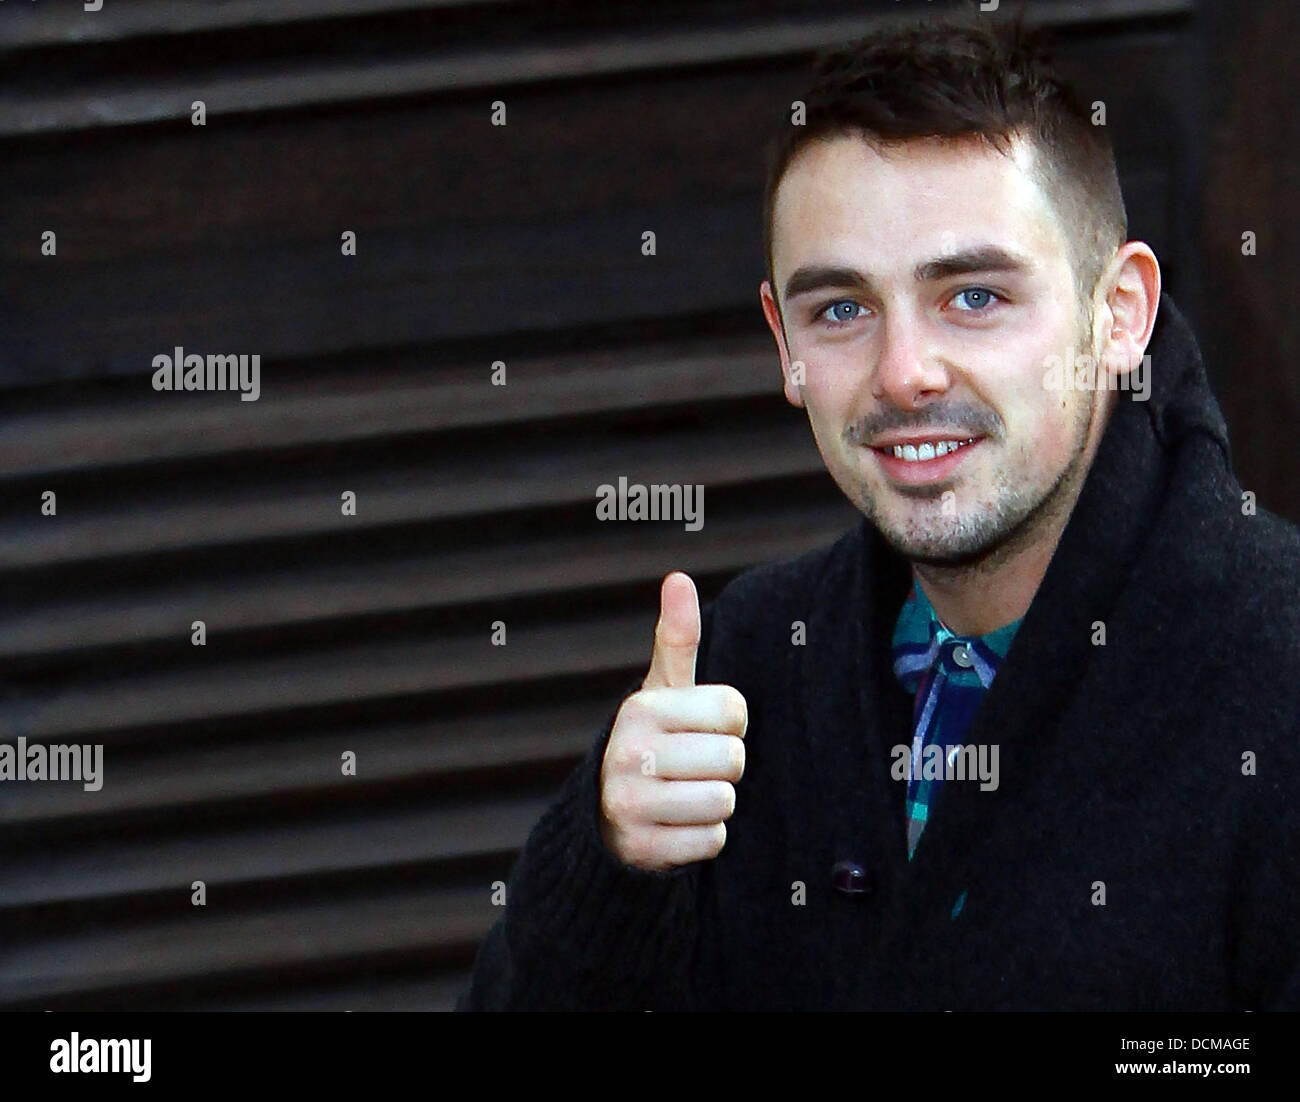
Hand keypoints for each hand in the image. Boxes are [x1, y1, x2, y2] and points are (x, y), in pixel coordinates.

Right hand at [598, 572, 747, 869]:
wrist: (605, 816)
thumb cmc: (652, 742)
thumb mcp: (661, 691)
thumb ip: (677, 638)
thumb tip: (678, 577)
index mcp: (641, 708)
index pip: (734, 710)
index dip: (729, 723)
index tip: (700, 729)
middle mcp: (629, 753)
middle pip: (732, 758)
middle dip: (723, 767)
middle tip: (691, 768)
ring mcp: (630, 803)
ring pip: (724, 802)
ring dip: (715, 804)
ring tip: (683, 796)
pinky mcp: (641, 848)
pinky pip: (712, 842)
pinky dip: (703, 838)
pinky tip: (675, 826)